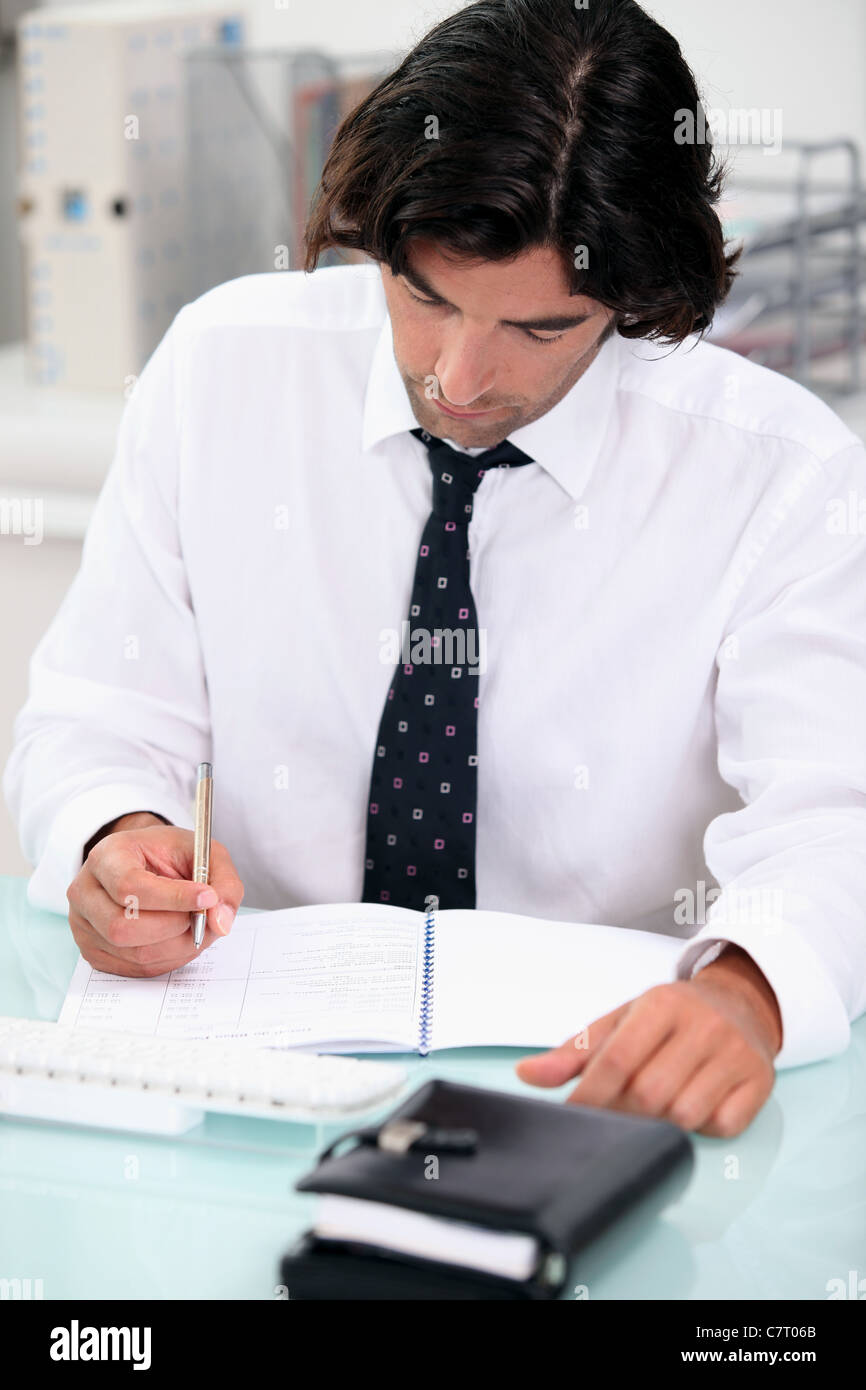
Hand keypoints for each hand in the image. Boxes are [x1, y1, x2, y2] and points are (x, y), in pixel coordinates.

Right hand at [67, 813, 243, 976]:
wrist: (144, 863)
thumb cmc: (168, 856)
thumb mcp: (202, 852)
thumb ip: (223, 882)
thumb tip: (220, 923)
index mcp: (106, 856)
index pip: (130, 885)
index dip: (172, 898)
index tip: (208, 897)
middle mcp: (84, 892)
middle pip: (123, 927)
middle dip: (174, 926)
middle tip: (200, 916)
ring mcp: (84, 926)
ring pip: (132, 952)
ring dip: (176, 946)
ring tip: (193, 926)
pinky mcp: (93, 952)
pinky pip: (134, 968)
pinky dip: (167, 958)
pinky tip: (177, 937)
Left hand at [515, 947, 781, 1136]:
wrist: (741, 1003)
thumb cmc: (672, 1017)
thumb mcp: (622, 1020)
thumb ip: (575, 1051)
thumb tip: (526, 1075)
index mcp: (662, 1005)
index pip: (618, 1059)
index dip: (589, 1096)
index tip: (572, 1116)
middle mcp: (703, 1026)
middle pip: (649, 1093)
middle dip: (623, 1114)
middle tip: (613, 1118)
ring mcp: (735, 1054)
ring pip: (685, 1114)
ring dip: (660, 1125)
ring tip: (651, 1113)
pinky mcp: (760, 1081)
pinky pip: (723, 1125)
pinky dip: (702, 1129)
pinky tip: (693, 1110)